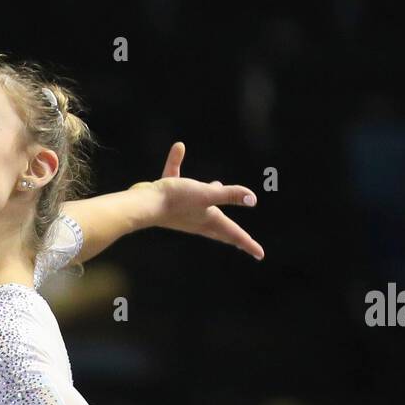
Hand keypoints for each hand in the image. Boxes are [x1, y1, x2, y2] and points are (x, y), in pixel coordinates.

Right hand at [131, 141, 264, 259]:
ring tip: (218, 185)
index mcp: (209, 220)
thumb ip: (229, 194)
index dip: (248, 243)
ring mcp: (182, 211)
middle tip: (242, 243)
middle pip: (220, 228)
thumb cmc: (175, 200)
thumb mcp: (207, 194)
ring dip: (210, 198)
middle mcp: (197, 219)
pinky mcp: (168, 199)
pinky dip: (177, 167)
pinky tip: (179, 149)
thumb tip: (253, 199)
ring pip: (201, 206)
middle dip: (232, 235)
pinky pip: (177, 181)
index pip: (233, 234)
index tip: (260, 255)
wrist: (143, 203)